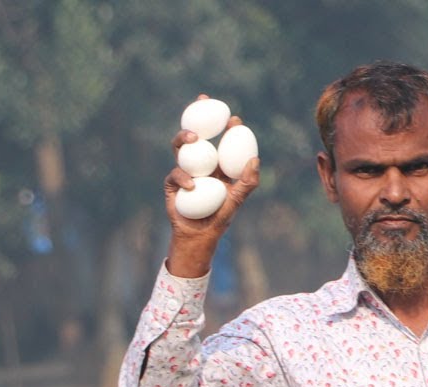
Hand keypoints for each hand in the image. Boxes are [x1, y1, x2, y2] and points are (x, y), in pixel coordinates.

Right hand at [163, 95, 259, 277]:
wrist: (199, 236)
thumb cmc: (220, 217)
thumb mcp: (237, 200)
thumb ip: (247, 182)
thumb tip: (255, 160)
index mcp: (217, 166)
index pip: (221, 141)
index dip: (225, 127)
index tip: (234, 118)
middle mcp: (200, 165)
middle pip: (197, 137)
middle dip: (197, 118)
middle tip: (204, 110)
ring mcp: (184, 172)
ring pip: (181, 148)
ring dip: (185, 138)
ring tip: (194, 137)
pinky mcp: (172, 184)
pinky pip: (175, 174)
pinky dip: (184, 178)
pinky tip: (192, 185)